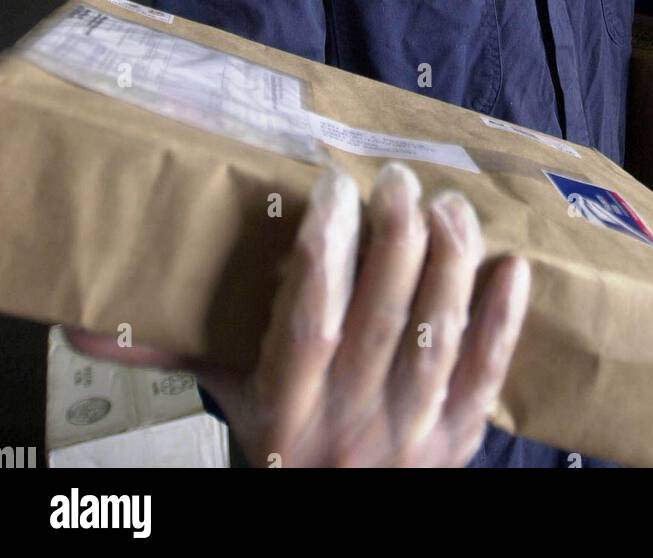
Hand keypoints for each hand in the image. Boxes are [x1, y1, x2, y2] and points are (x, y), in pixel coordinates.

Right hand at [66, 162, 529, 467]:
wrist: (340, 527)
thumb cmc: (284, 446)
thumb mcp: (231, 404)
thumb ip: (178, 355)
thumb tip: (91, 329)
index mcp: (291, 409)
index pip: (309, 323)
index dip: (324, 253)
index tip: (330, 189)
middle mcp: (354, 420)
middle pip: (380, 320)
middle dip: (393, 239)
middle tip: (396, 179)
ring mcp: (414, 433)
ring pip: (438, 338)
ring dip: (450, 264)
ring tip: (450, 203)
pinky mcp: (462, 440)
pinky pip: (488, 377)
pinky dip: (504, 321)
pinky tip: (513, 266)